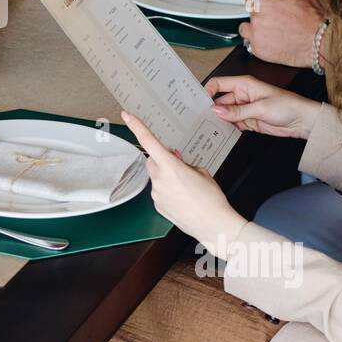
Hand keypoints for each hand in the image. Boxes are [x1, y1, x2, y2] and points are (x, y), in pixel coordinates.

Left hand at [121, 111, 246, 248]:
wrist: (214, 226)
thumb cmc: (212, 199)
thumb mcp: (202, 172)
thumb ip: (184, 162)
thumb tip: (174, 158)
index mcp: (171, 167)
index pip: (149, 142)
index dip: (137, 126)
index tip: (127, 115)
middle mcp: (160, 180)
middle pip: (152, 161)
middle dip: (161, 159)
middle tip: (179, 166)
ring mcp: (157, 194)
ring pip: (156, 177)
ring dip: (165, 176)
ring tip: (186, 187)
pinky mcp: (157, 206)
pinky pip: (158, 191)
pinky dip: (167, 190)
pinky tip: (182, 197)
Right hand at [205, 75, 319, 138]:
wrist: (303, 121)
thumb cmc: (288, 106)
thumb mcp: (260, 108)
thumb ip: (237, 111)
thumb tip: (217, 110)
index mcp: (244, 84)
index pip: (219, 83)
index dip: (207, 91)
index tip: (198, 101)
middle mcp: (242, 95)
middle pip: (220, 101)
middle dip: (211, 110)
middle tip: (200, 119)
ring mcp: (245, 109)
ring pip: (226, 114)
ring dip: (219, 121)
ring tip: (208, 127)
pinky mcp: (249, 121)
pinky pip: (233, 124)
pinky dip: (228, 128)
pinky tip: (221, 133)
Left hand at [239, 0, 324, 68]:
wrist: (320, 43)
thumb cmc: (313, 19)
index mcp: (264, 2)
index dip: (263, 2)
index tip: (269, 7)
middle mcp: (257, 19)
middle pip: (251, 13)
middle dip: (262, 15)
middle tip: (278, 20)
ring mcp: (256, 36)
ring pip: (247, 29)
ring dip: (256, 30)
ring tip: (275, 32)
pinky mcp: (258, 50)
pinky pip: (251, 44)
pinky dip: (261, 43)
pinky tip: (275, 41)